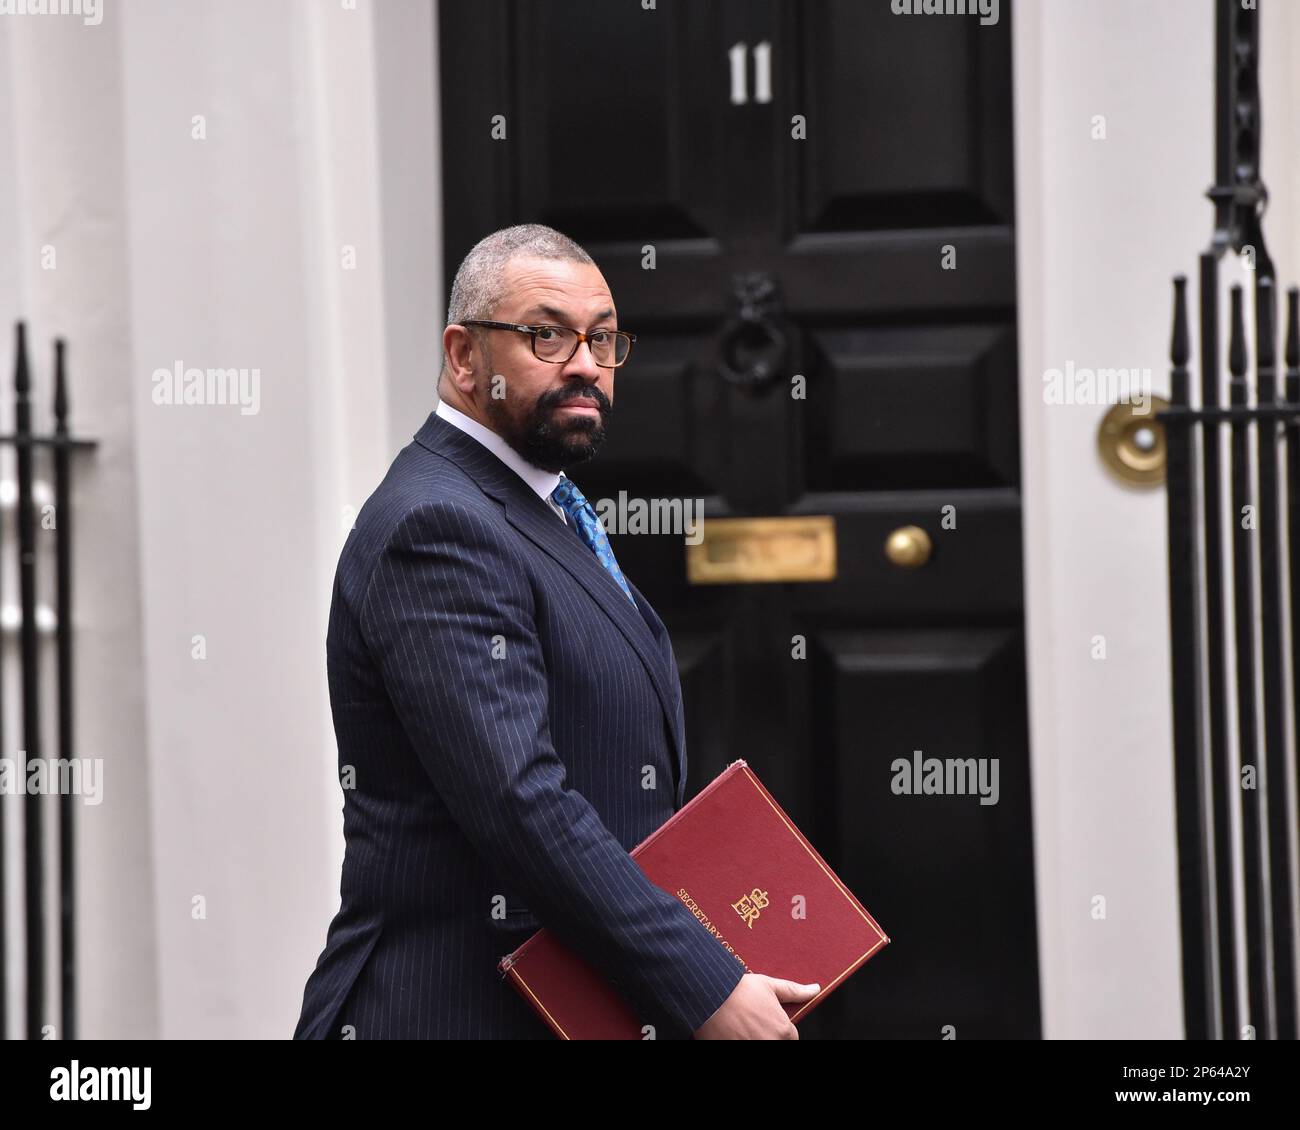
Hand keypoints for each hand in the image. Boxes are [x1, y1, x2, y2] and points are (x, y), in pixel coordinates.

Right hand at [692, 973, 820, 1039]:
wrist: (709, 995)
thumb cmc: (739, 989)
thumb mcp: (769, 985)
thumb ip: (794, 991)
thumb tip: (815, 989)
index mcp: (783, 1031)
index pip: (790, 1038)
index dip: (777, 1028)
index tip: (764, 1020)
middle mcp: (771, 1043)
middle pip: (775, 1042)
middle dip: (765, 1035)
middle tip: (751, 1024)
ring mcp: (753, 1048)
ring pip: (760, 1044)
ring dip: (753, 1038)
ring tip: (741, 1029)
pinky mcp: (735, 1050)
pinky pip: (744, 1047)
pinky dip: (740, 1041)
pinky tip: (733, 1034)